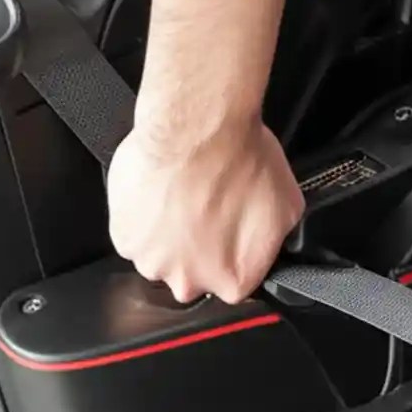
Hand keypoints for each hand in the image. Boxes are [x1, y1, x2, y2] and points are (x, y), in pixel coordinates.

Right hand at [107, 117, 304, 303]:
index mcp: (233, 280)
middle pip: (191, 275)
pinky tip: (158, 192)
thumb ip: (274, 239)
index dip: (230, 252)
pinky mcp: (124, 238)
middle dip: (195, 247)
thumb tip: (269, 240)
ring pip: (159, 256)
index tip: (227, 230)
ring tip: (179, 196)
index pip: (233, 282)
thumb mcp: (287, 205)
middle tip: (203, 207)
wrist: (197, 129)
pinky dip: (141, 217)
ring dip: (166, 233)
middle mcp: (190, 280)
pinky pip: (133, 235)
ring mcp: (153, 262)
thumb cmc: (240, 159)